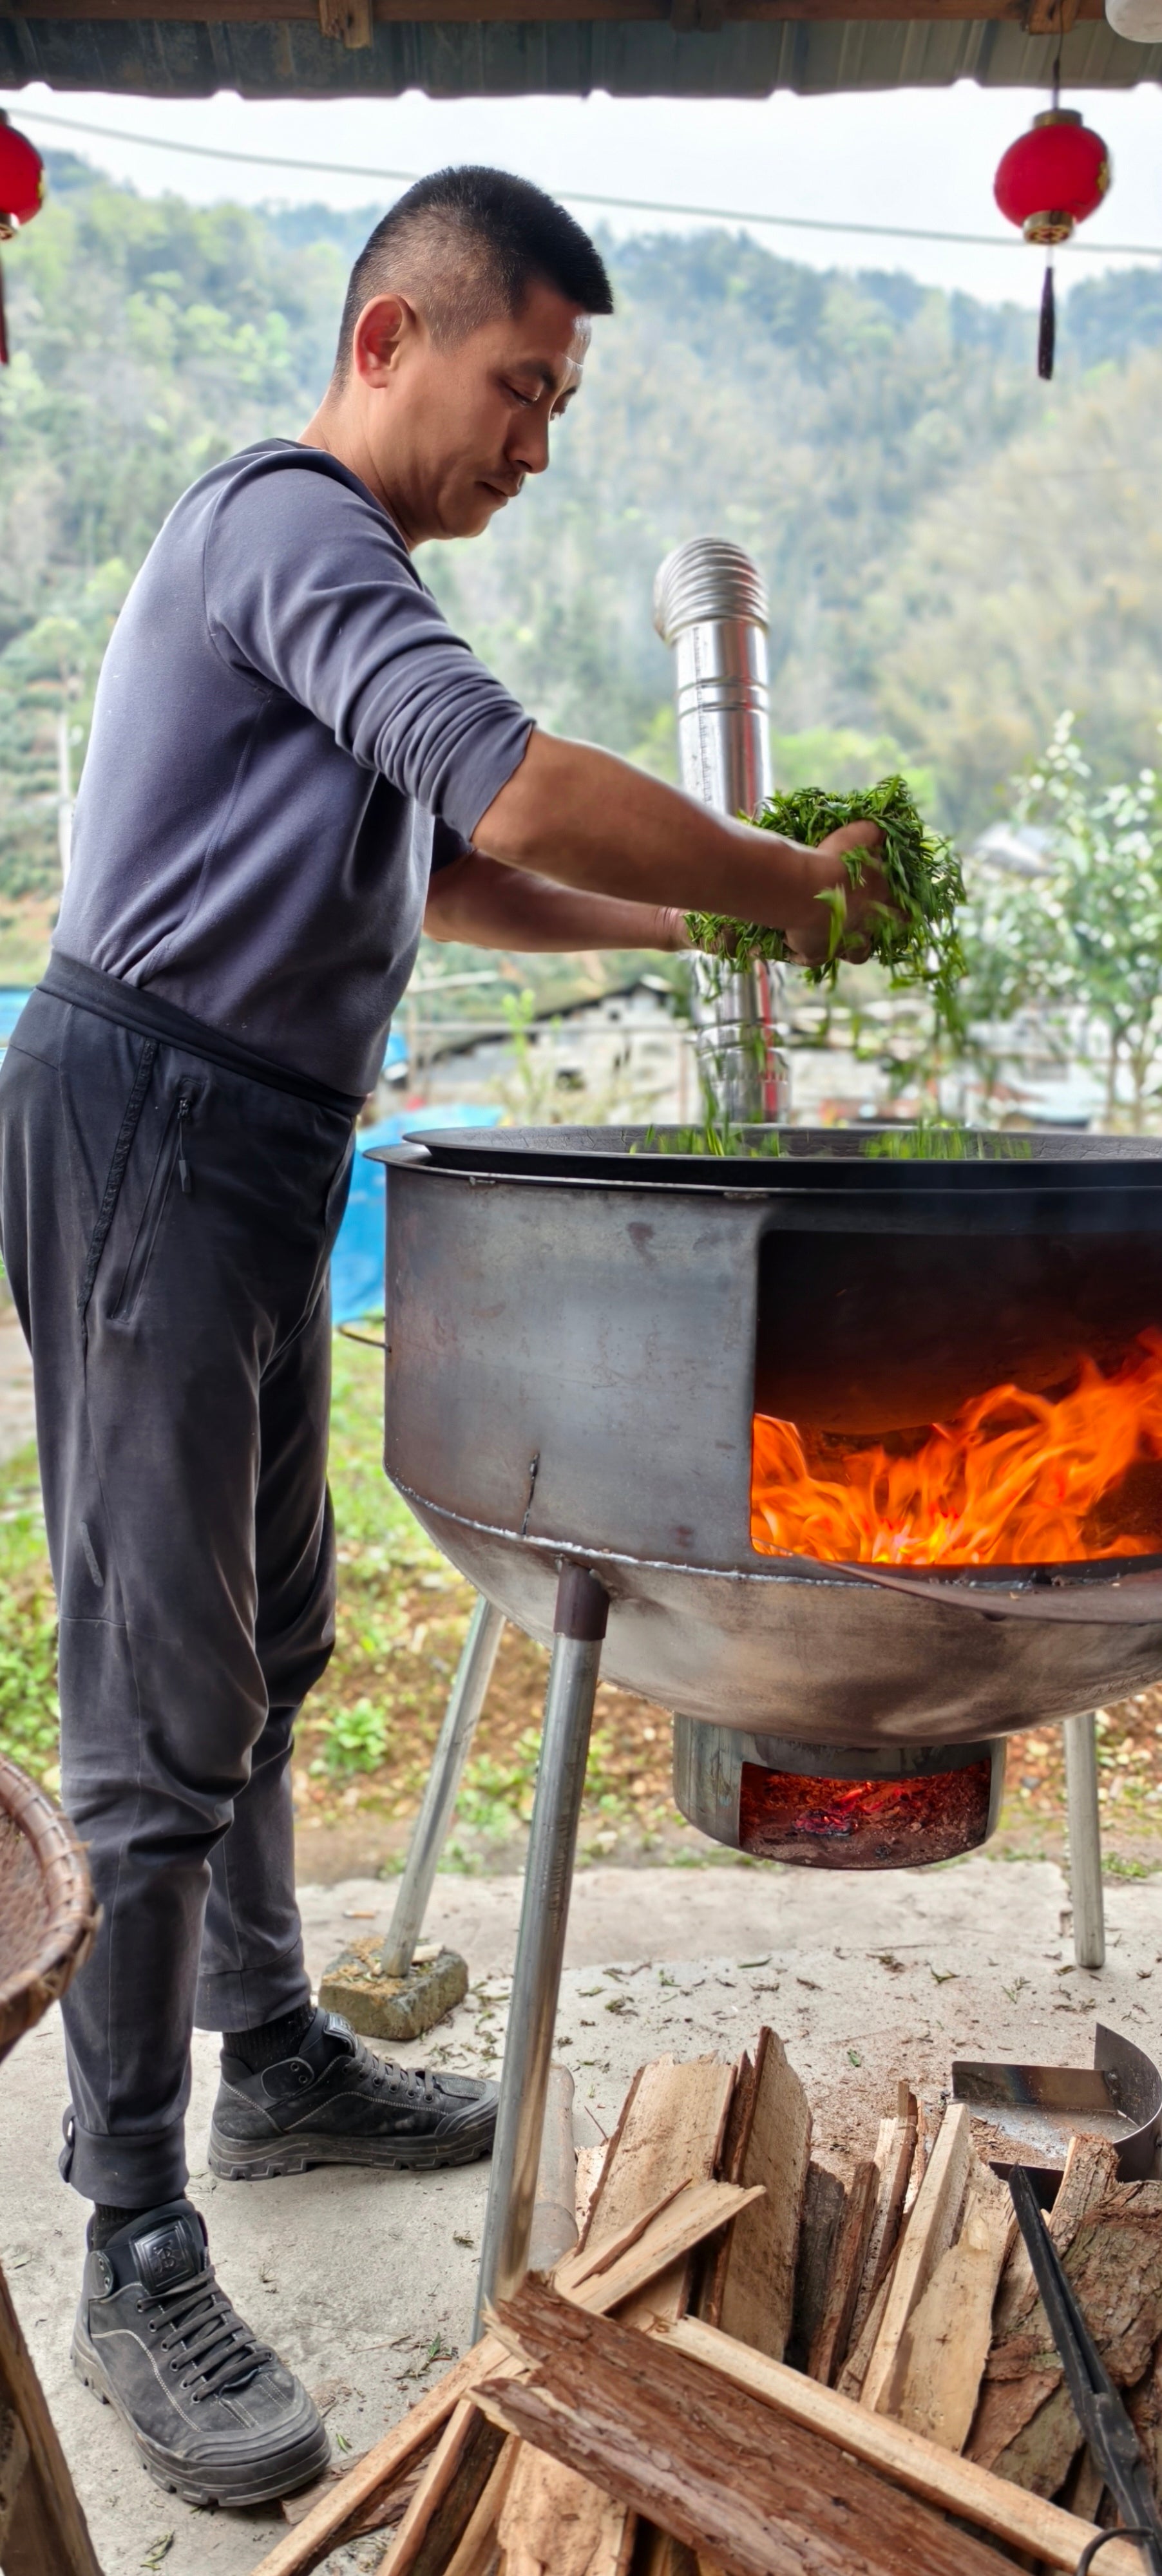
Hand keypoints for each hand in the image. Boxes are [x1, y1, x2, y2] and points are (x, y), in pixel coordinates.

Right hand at [784, 821, 893, 968]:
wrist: (804, 886)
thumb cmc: (834, 861)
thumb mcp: (858, 836)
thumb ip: (871, 833)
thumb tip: (881, 828)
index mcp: (880, 901)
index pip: (904, 913)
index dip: (902, 913)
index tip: (898, 911)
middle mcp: (865, 928)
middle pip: (878, 939)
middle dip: (873, 934)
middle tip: (862, 925)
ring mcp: (842, 944)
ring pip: (854, 955)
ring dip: (847, 948)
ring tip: (835, 938)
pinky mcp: (815, 953)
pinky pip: (810, 958)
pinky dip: (804, 954)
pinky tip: (796, 947)